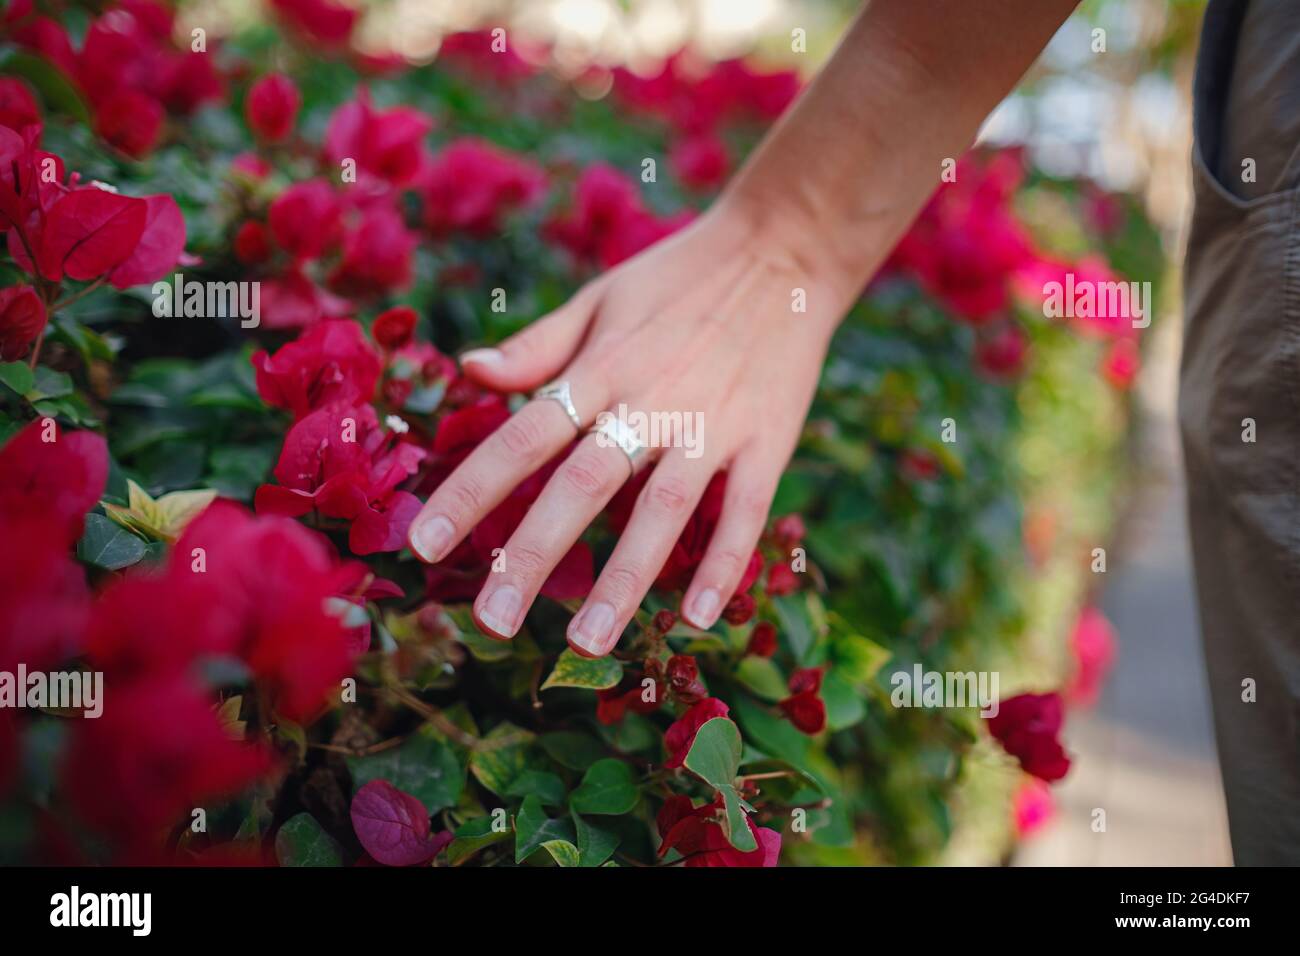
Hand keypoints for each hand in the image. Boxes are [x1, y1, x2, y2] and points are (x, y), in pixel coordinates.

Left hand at [407, 199, 849, 656]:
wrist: (786, 248)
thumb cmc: (681, 276)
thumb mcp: (601, 298)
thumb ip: (539, 345)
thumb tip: (469, 369)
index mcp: (602, 368)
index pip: (522, 437)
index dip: (471, 492)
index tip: (424, 545)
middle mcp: (651, 403)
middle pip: (581, 487)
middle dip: (532, 556)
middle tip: (490, 622)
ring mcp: (713, 428)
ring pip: (661, 514)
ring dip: (624, 581)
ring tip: (586, 642)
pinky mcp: (766, 443)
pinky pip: (744, 515)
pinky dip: (723, 566)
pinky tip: (696, 618)